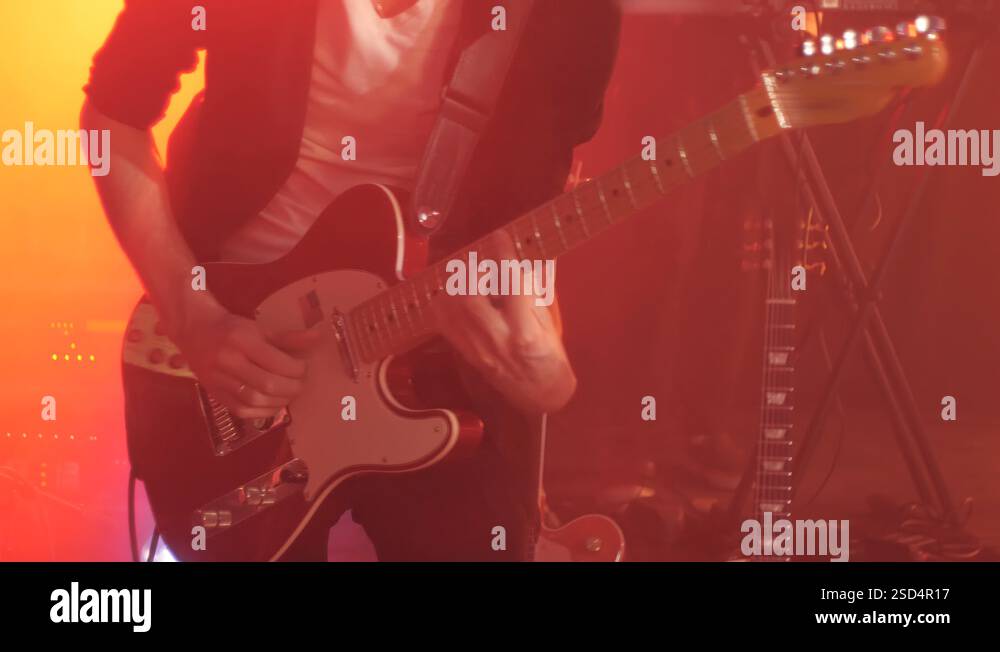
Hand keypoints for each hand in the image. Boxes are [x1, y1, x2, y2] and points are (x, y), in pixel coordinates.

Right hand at [173, 301, 320, 418]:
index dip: (296, 370)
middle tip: (301, 384)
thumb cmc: (231, 328)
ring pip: (255, 399)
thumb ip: (289, 338)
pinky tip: (274, 404)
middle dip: (291, 388)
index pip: (276, 362)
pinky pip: (242, 410)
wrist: (194, 331)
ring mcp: (219, 380)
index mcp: (242, 340)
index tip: (304, 368)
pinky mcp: (215, 393)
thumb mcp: (260, 328)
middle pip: (267, 384)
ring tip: (290, 394)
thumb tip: (318, 338)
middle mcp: (228, 361)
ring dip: (280, 401)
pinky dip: (263, 411)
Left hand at [429, 231, 576, 413]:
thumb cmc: (550, 357)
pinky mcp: (466, 354)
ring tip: (469, 273)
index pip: (512, 286)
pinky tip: (454, 292)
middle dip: (472, 270)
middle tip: (482, 259)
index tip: (500, 236)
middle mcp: (497, 342)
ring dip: (456, 283)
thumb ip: (537, 291)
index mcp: (526, 334)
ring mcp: (477, 350)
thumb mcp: (551, 324)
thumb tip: (528, 257)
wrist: (539, 394)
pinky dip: (444, 301)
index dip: (504, 256)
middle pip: (470, 297)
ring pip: (452, 309)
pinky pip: (444, 323)